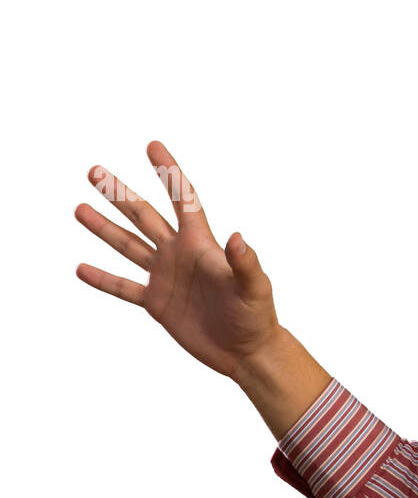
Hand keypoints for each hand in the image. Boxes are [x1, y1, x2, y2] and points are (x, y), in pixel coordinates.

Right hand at [75, 141, 281, 381]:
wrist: (246, 352)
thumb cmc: (256, 317)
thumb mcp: (254, 288)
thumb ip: (245, 263)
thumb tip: (239, 238)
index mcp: (202, 244)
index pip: (183, 199)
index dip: (169, 172)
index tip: (152, 145)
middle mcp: (180, 254)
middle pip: (144, 216)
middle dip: (119, 194)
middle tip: (94, 171)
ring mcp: (166, 277)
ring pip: (128, 246)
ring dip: (104, 229)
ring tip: (79, 208)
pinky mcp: (157, 303)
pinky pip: (124, 288)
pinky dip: (103, 279)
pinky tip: (81, 268)